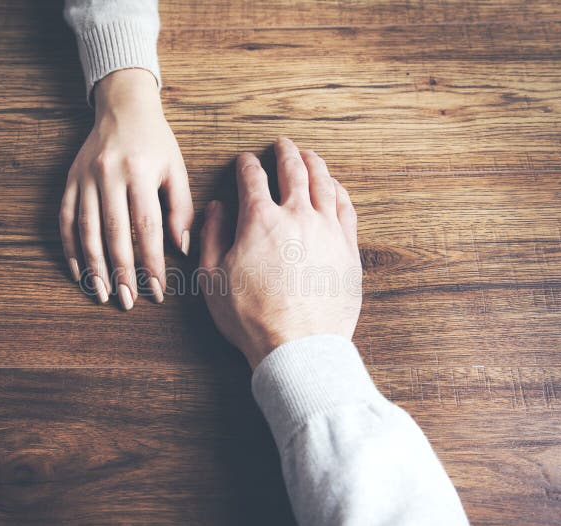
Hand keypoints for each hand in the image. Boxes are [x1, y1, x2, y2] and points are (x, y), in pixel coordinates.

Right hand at [60, 69, 192, 309]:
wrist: (123, 107)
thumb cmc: (157, 142)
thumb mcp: (177, 170)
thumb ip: (181, 209)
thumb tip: (180, 249)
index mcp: (140, 172)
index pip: (147, 227)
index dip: (151, 261)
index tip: (156, 289)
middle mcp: (109, 175)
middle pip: (114, 233)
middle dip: (121, 272)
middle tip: (127, 301)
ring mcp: (85, 178)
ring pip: (86, 229)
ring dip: (94, 266)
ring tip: (101, 293)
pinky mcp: (70, 179)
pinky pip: (65, 218)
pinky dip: (70, 247)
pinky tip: (78, 271)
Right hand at [199, 138, 361, 368]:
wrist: (298, 347)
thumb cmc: (252, 318)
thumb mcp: (212, 279)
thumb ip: (212, 237)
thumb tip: (217, 208)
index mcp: (260, 221)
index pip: (252, 179)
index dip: (245, 165)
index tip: (244, 161)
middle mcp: (297, 216)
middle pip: (293, 170)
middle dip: (285, 152)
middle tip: (281, 144)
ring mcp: (327, 230)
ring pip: (324, 183)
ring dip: (314, 164)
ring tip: (309, 155)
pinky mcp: (348, 249)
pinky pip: (346, 207)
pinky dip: (339, 190)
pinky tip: (335, 187)